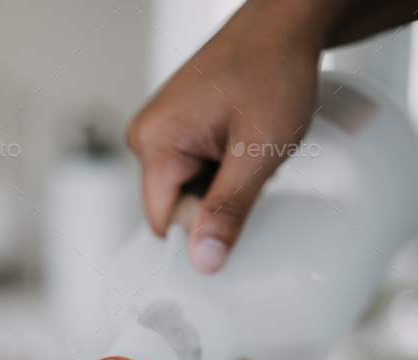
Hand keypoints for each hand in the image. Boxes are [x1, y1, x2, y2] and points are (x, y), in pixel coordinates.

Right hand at [128, 0, 324, 272]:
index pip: (164, 223)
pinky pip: (193, 172)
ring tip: (246, 150)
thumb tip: (204, 260)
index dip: (201, 230)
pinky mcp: (175, 129)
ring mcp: (160, 131)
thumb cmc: (272, 69)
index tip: (235, 217)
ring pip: (188, 193)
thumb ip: (227, 211)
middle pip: (175, 209)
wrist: (285, 25)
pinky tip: (240, 145)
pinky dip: (221, 169)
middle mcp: (147, 136)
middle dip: (215, 204)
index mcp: (155, 143)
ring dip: (222, 186)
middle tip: (248, 170)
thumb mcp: (257, 152)